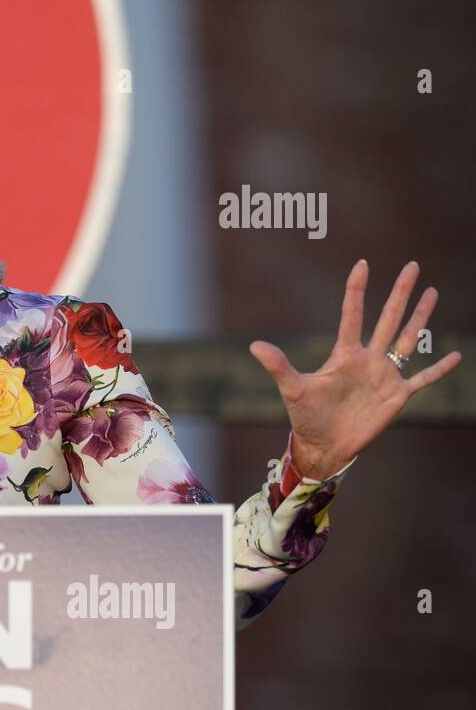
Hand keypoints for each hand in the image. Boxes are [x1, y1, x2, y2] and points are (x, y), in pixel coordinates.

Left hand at [248, 260, 461, 479]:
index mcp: (344, 354)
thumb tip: (254, 346)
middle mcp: (368, 359)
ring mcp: (385, 375)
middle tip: (412, 266)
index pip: (353, 314)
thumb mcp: (293, 389)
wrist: (324, 445)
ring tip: (432, 292)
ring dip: (421, 317)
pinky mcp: (397, 396)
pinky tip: (456, 355)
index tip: (362, 264)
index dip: (356, 290)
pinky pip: (423, 378)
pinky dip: (439, 369)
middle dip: (400, 292)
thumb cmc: (306, 416)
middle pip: (388, 318)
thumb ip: (279, 366)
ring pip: (407, 339)